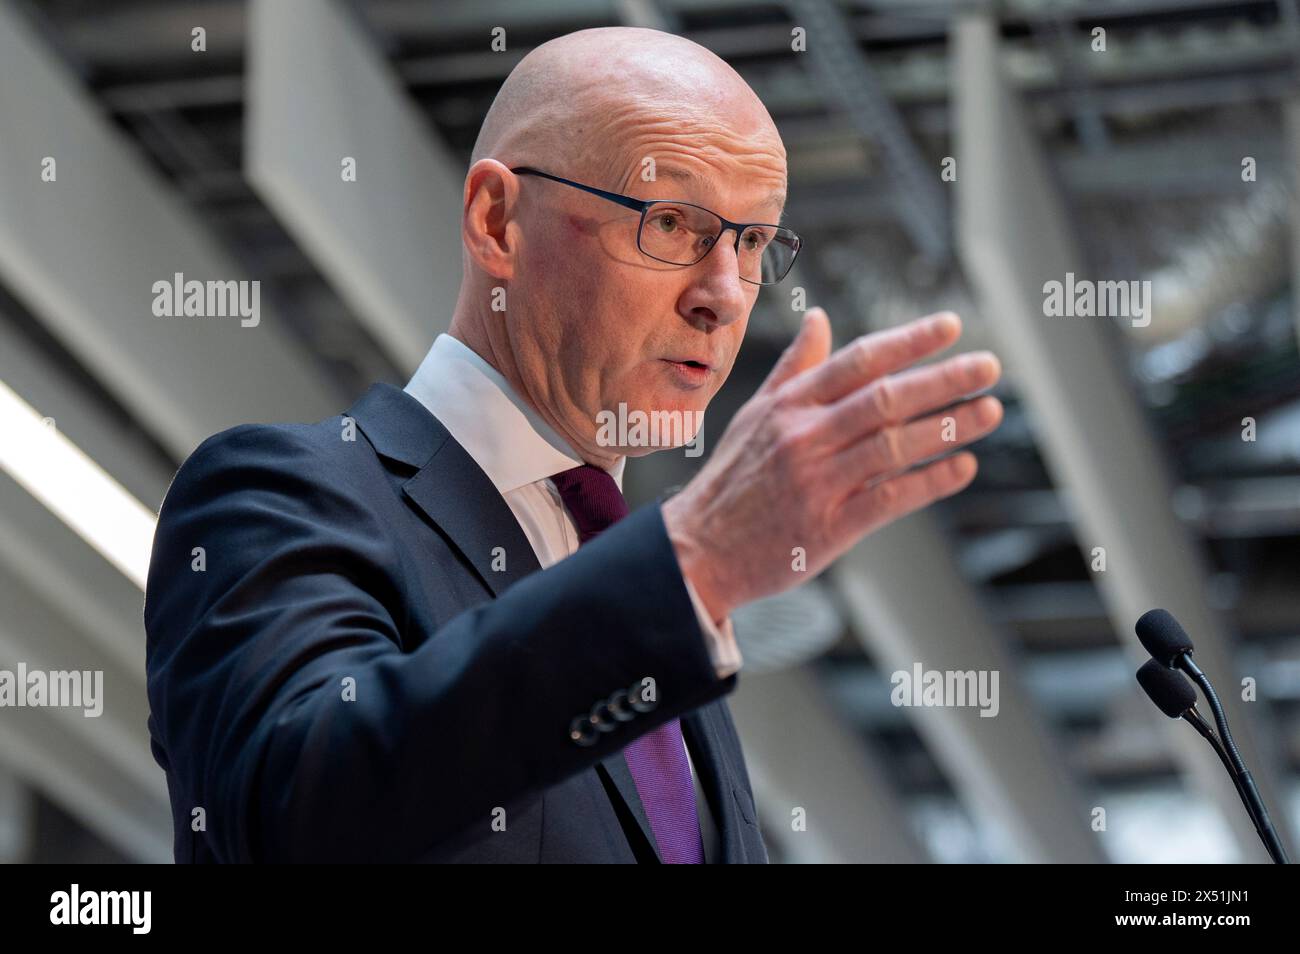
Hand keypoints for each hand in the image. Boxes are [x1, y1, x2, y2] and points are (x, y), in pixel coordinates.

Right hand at [662, 307, 1001, 621]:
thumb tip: (820, 319)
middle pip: (883, 399)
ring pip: (892, 446)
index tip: (951, 326)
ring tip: (988, 411)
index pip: (857, 362)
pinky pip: (888, 499)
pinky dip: (929, 481)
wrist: (698, 551)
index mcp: (788, 406)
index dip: (908, 342)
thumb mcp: (754, 415)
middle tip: (988, 366)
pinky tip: (962, 466)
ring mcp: (816, 482)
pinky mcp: (827, 527)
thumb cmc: (732, 480)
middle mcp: (802, 437)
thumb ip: (795, 369)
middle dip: (942, 379)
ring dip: (947, 427)